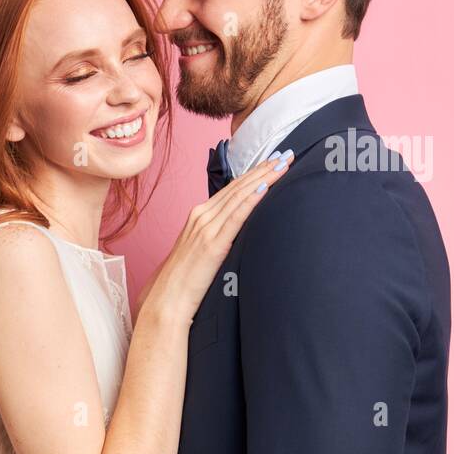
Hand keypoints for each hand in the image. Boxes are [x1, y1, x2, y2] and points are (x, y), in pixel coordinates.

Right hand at [137, 149, 292, 324]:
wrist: (167, 300)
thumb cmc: (183, 281)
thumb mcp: (200, 252)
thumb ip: (216, 238)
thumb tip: (236, 235)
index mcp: (198, 217)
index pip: (231, 189)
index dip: (253, 173)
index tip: (273, 162)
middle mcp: (200, 216)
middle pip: (237, 187)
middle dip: (263, 169)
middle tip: (286, 154)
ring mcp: (205, 228)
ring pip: (239, 196)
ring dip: (263, 178)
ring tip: (283, 164)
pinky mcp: (212, 243)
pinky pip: (236, 216)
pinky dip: (251, 200)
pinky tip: (265, 187)